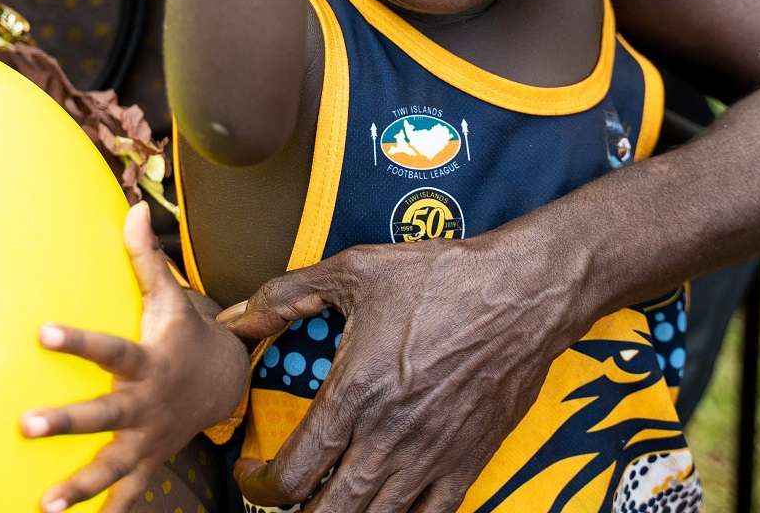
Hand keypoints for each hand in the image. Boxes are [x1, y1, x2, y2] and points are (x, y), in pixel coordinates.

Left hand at [24, 202, 248, 512]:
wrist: (228, 383)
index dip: (78, 341)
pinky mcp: (151, 461)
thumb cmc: (185, 334)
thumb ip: (145, 259)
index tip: (43, 331)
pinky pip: (130, 492)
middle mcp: (148, 404)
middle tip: (26, 425)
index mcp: (149, 361)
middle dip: (69, 422)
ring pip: (114, 466)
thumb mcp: (170, 298)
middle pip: (105, 414)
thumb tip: (133, 207)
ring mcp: (150, 439)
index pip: (109, 348)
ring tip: (46, 502)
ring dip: (82, 485)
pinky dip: (111, 510)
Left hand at [218, 232, 586, 512]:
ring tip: (325, 504)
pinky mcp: (468, 464)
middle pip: (330, 512)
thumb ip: (287, 295)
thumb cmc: (441, 279)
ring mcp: (431, 458)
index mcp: (355, 395)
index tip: (252, 473)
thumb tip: (236, 318)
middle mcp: (389, 438)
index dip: (261, 485)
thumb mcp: (354, 271)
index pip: (294, 472)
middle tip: (284, 498)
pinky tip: (383, 508)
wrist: (523, 294)